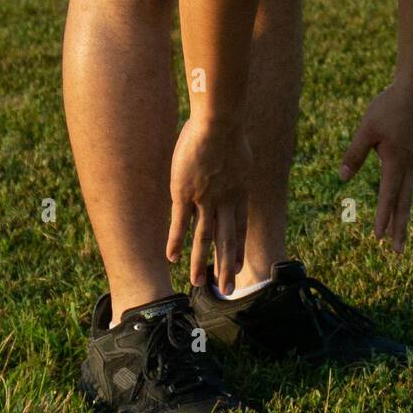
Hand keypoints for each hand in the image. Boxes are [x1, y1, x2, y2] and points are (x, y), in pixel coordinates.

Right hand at [165, 117, 251, 294]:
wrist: (219, 121)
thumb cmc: (228, 127)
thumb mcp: (237, 151)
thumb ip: (233, 166)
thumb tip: (231, 166)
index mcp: (240, 190)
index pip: (240, 226)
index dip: (237, 248)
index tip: (238, 266)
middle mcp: (225, 200)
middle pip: (226, 240)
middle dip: (225, 267)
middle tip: (226, 291)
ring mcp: (205, 199)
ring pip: (204, 238)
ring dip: (201, 262)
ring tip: (198, 285)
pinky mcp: (184, 194)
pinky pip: (179, 223)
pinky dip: (176, 242)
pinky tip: (172, 260)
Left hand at [338, 84, 412, 253]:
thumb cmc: (389, 107)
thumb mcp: (366, 129)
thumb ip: (355, 153)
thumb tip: (343, 177)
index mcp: (395, 161)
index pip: (387, 195)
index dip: (382, 217)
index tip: (378, 238)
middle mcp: (409, 164)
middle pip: (404, 202)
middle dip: (400, 228)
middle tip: (399, 252)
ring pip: (408, 193)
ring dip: (403, 215)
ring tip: (399, 235)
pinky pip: (410, 182)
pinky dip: (405, 197)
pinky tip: (400, 201)